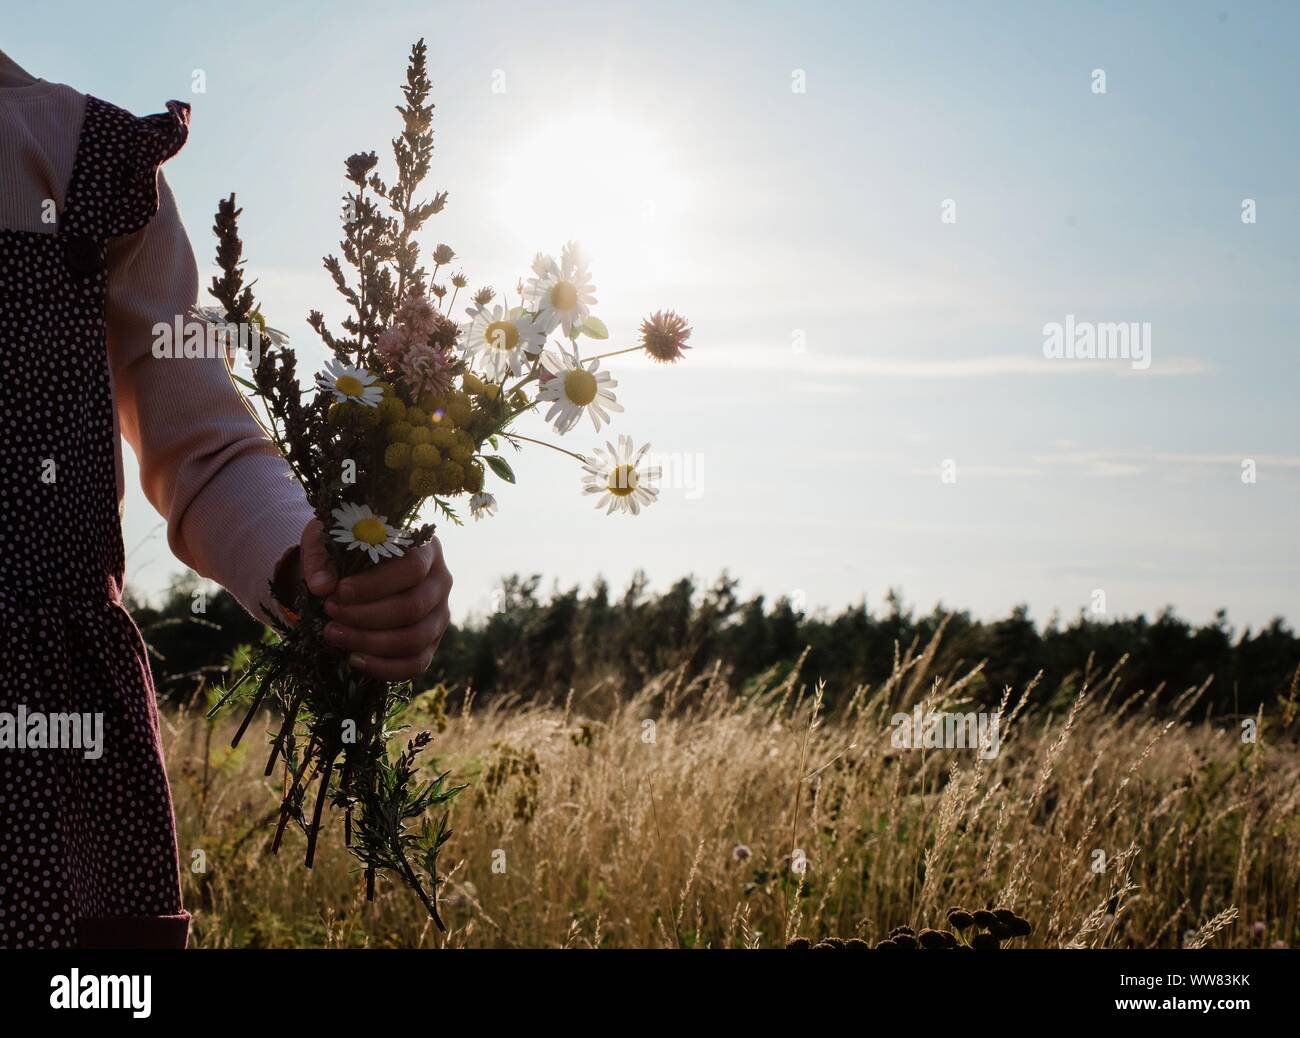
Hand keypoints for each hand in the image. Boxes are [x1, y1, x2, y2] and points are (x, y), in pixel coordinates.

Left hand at [286, 518, 452, 680]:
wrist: (362, 569)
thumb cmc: (351, 548)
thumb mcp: (331, 540)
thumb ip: (322, 557)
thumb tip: (321, 586)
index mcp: (425, 548)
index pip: (412, 567)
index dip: (377, 583)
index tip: (340, 591)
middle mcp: (441, 581)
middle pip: (413, 607)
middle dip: (366, 616)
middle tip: (330, 613)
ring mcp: (439, 614)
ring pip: (415, 638)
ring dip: (370, 642)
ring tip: (333, 635)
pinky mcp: (431, 642)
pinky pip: (416, 664)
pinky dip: (385, 668)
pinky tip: (353, 660)